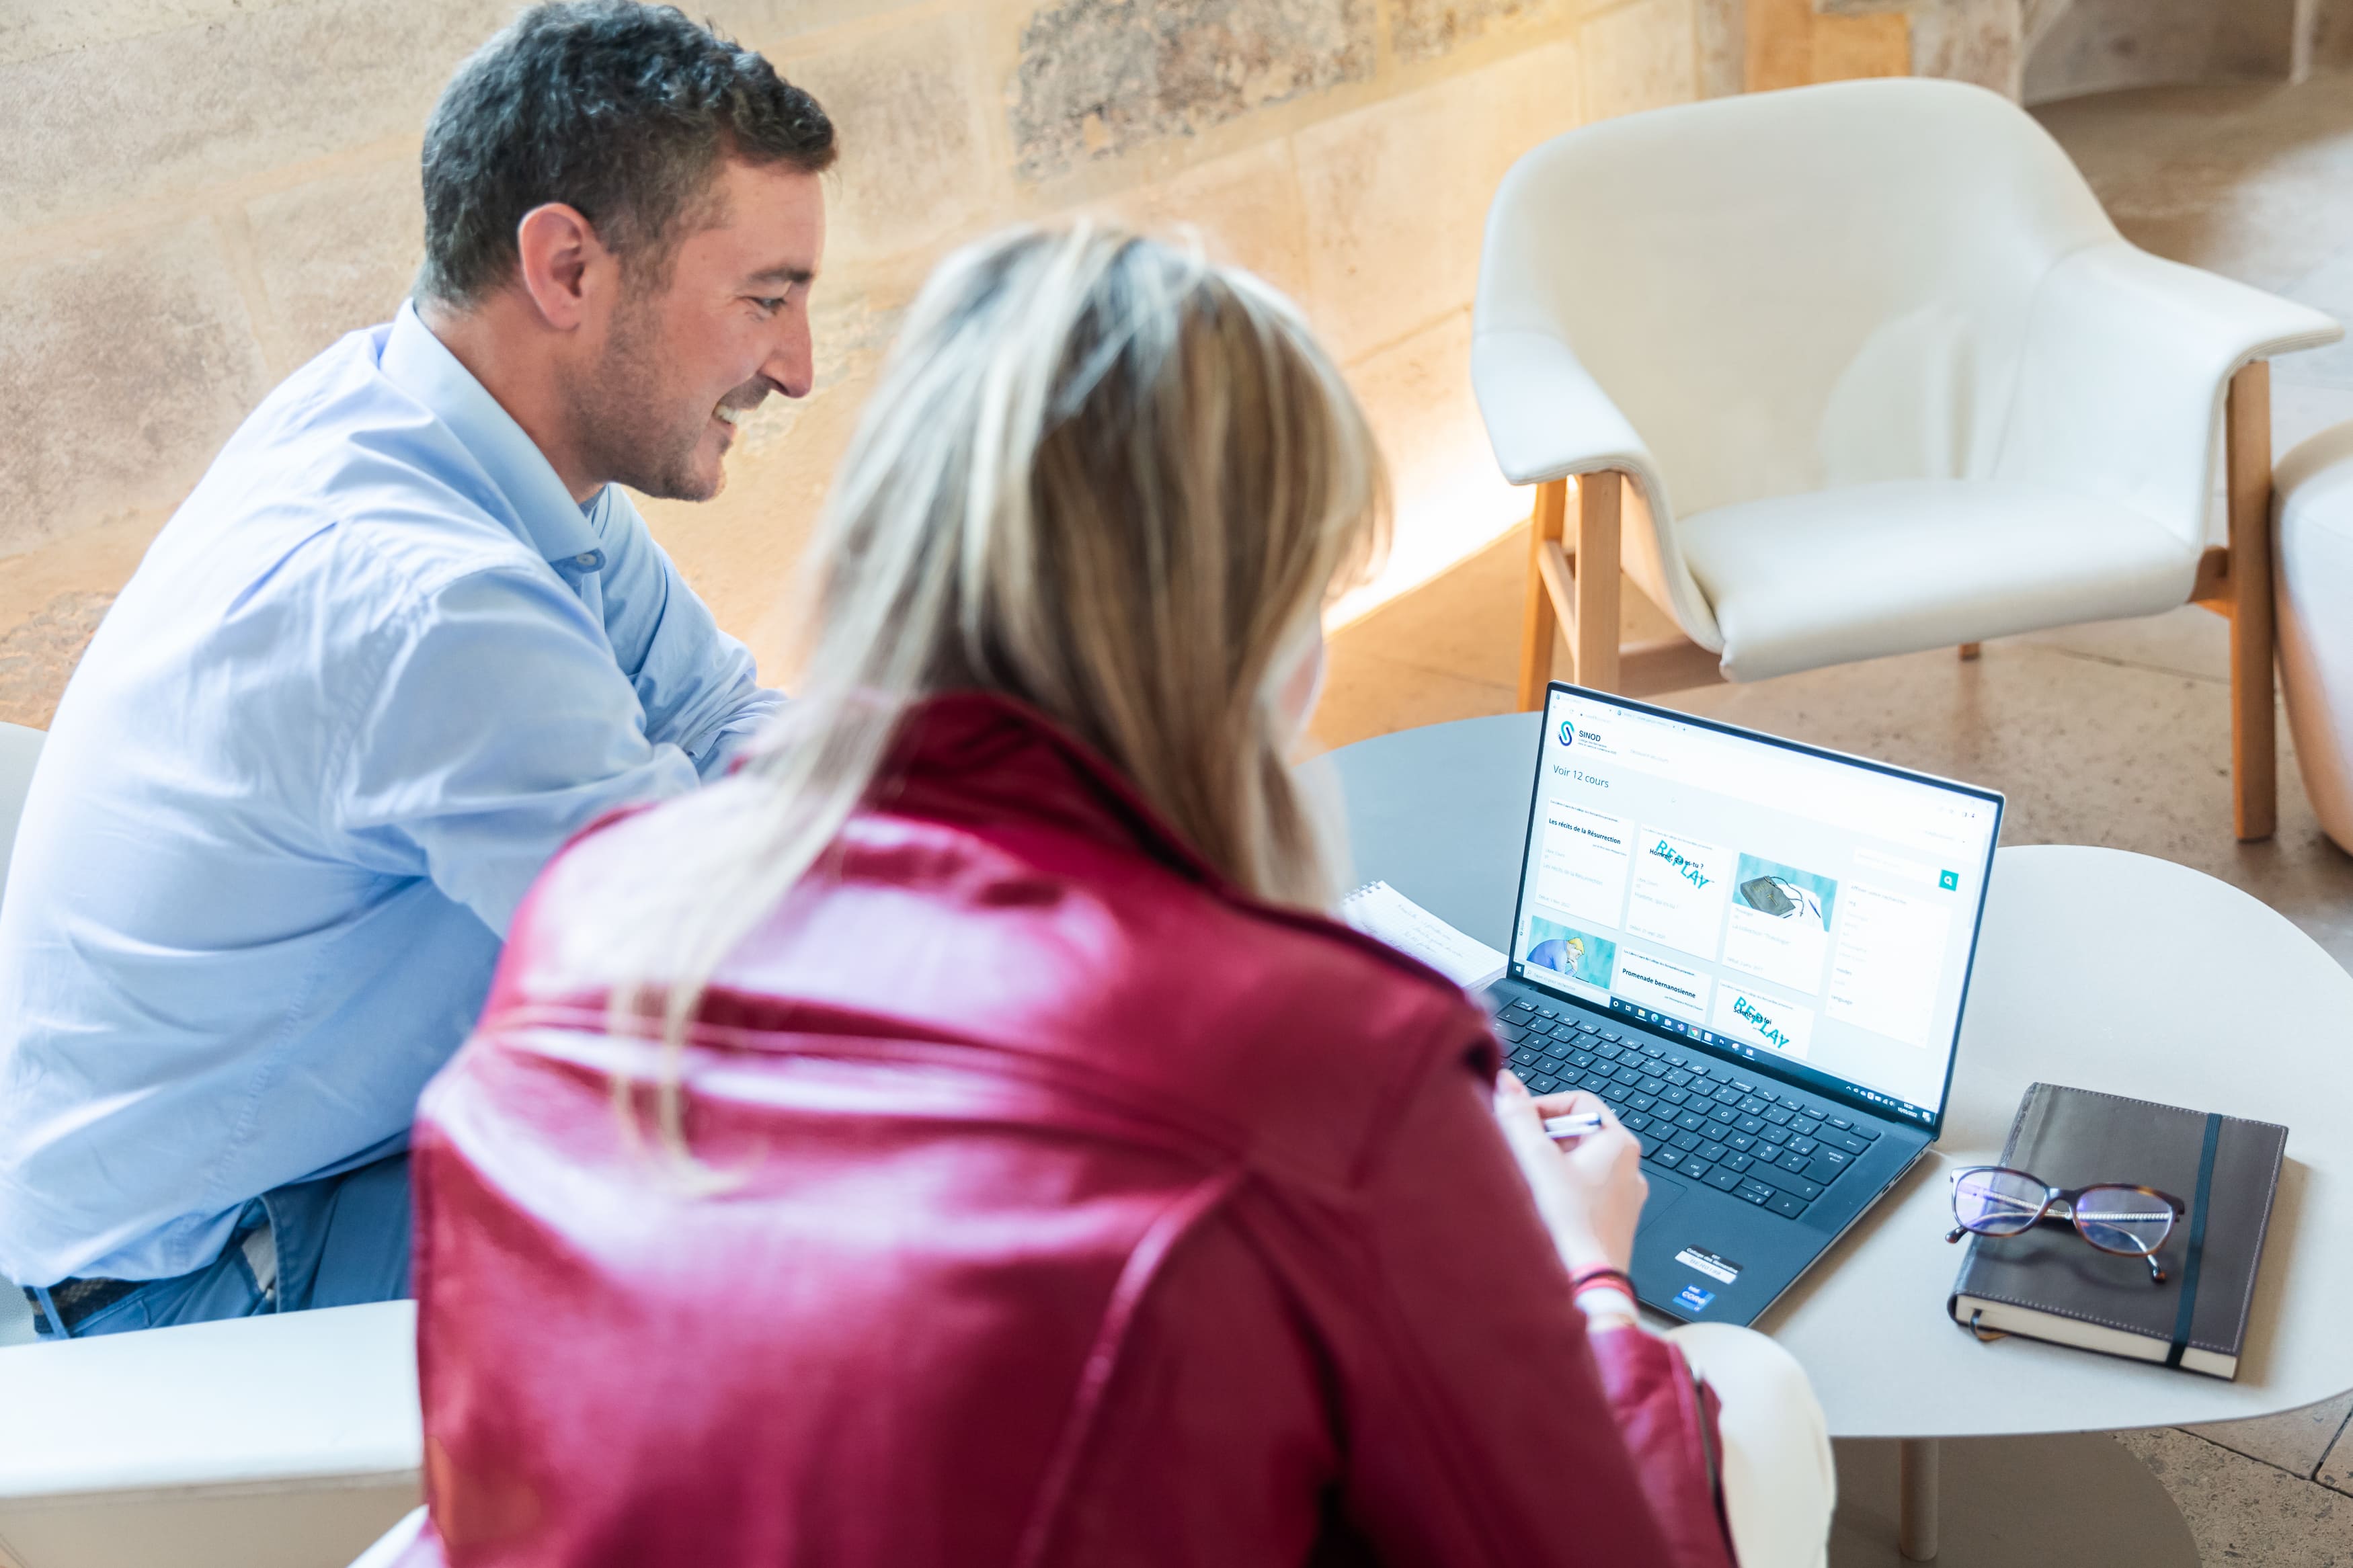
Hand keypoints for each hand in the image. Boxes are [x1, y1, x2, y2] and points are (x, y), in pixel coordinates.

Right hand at [1493, 1074, 1646, 1276]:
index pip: (1579, 1102)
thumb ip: (1517, 1116)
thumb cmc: (1567, 1227)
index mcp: (1619, 1144)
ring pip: (1578, 1166)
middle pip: (1577, 1134)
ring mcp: (1622, 1199)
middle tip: (1514, 1152)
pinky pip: (1582, 1195)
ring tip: (1523, 1183)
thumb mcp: (1534, 1159)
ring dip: (1547, 1168)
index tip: (1517, 1122)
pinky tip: (1538, 1209)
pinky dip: (1559, 1194)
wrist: (1584, 1287)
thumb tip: (1506, 1083)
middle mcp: (1628, 1169)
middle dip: (1541, 1139)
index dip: (1543, 1106)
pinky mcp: (1610, 1225)